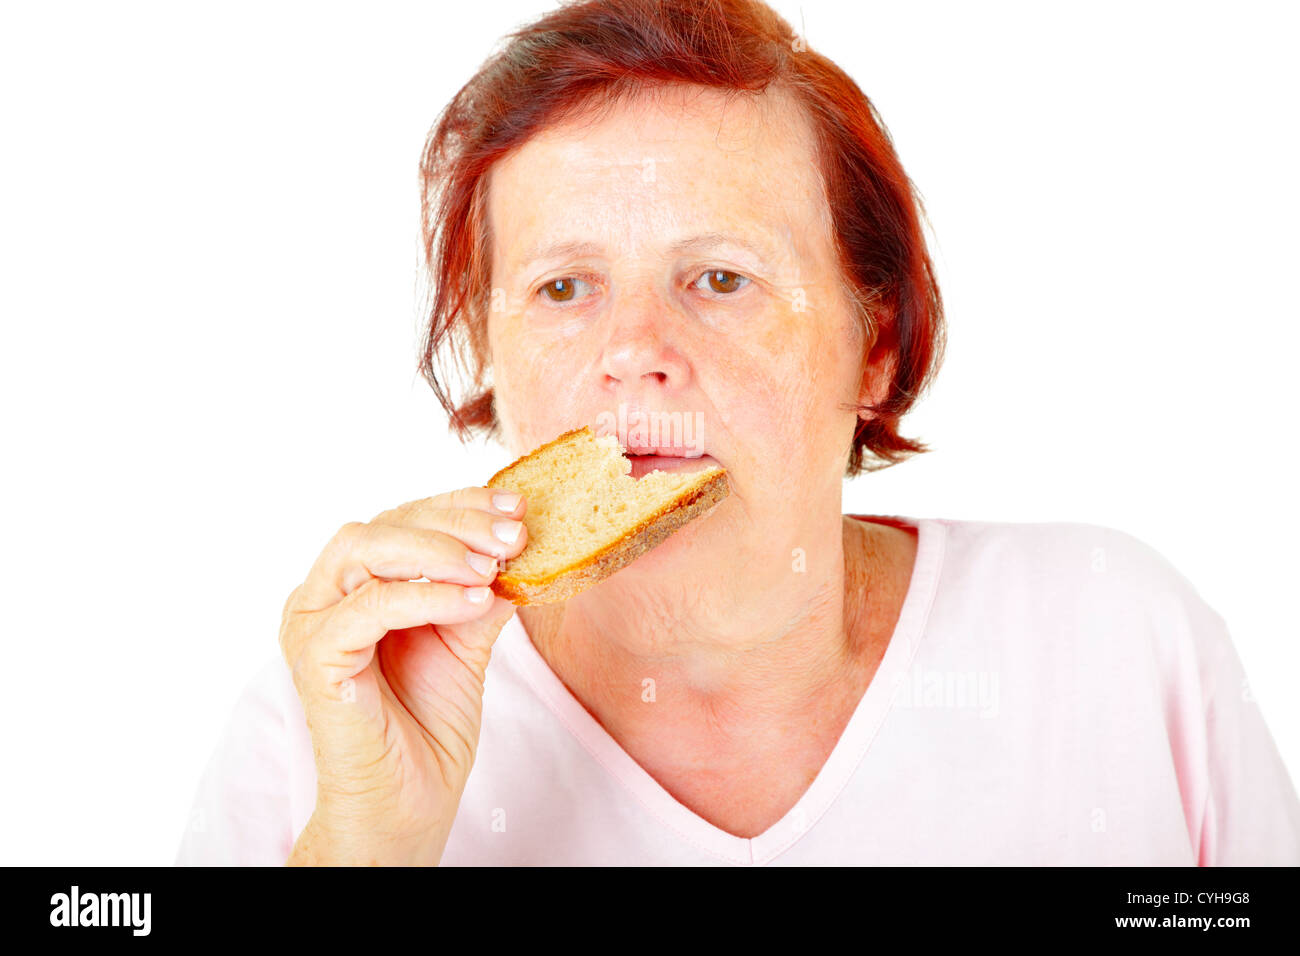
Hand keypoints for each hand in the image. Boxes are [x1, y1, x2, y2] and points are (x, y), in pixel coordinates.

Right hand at [279, 487, 527, 864]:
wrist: (409, 802)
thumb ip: (480, 592)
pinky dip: (424, 596)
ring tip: (490, 568)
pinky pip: (368, 606)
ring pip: (363, 550)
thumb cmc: (428, 724)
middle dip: (453, 522)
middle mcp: (324, 595)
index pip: (403, 520)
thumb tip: (516, 545)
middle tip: (510, 535)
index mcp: (356, 585)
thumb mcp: (466, 641)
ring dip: (436, 550)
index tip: (515, 506)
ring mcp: (312, 623)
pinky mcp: (314, 657)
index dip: (459, 506)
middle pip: (381, 525)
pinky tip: (473, 601)